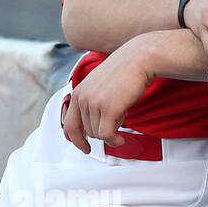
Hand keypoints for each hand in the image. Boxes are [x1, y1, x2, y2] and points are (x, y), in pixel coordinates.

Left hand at [61, 37, 155, 152]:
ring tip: (121, 118)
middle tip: (115, 123)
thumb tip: (93, 126)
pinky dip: (114, 141)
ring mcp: (94, 103)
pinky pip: (107, 136)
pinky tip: (120, 139)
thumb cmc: (123, 71)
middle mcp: (83, 98)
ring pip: (98, 134)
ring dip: (111, 133)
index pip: (69, 124)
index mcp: (78, 92)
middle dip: (102, 132)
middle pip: (88, 132)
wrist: (138, 59)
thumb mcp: (99, 85)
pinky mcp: (108, 109)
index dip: (76, 140)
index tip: (84, 147)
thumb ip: (92, 102)